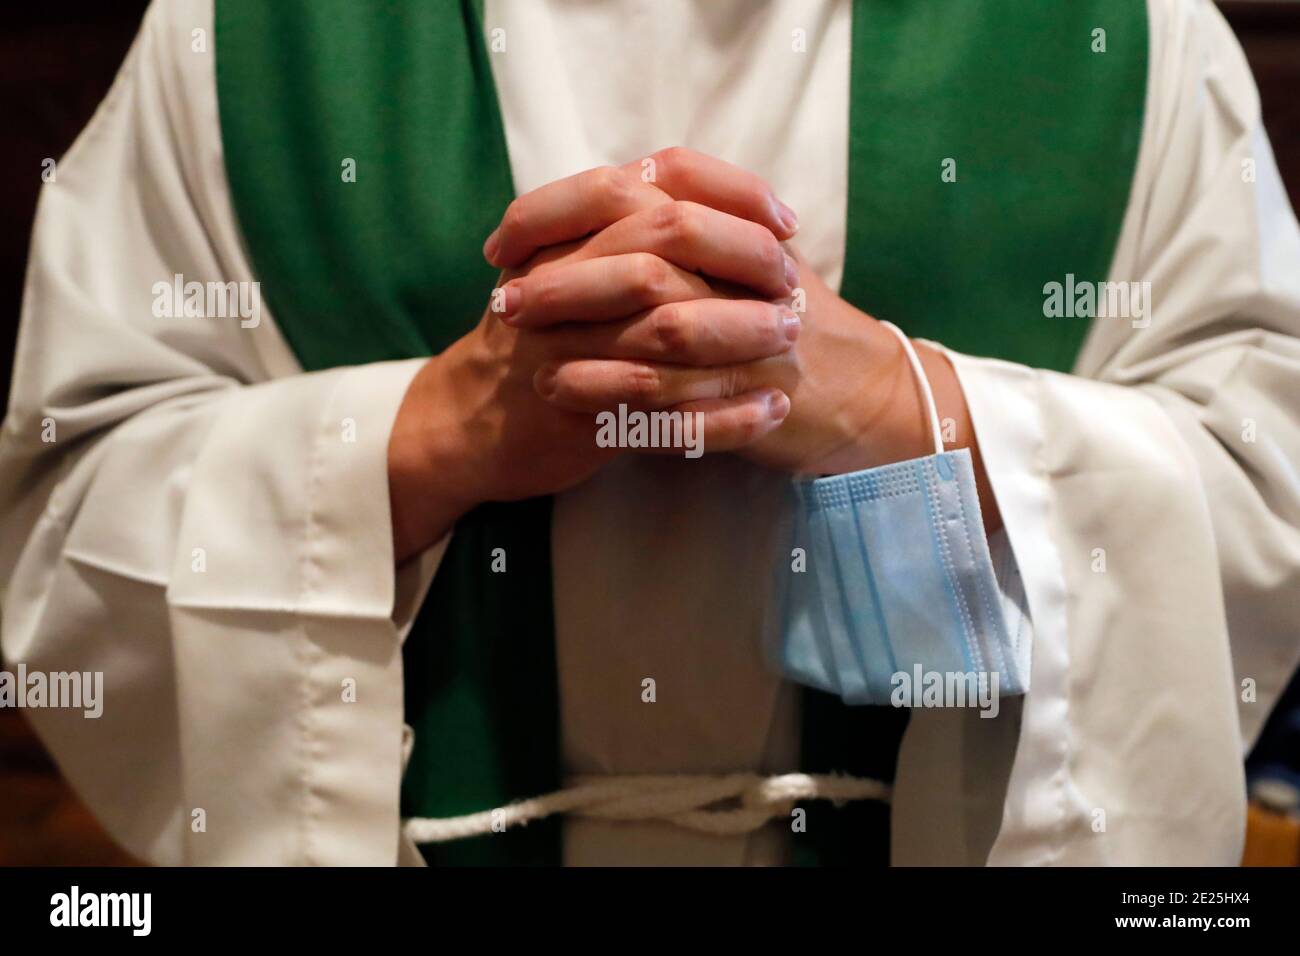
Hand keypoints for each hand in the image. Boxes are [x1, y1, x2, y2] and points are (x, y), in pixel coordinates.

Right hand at [389, 155, 799, 559]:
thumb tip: (712, 193)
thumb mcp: (560, 262)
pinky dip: (725, 417)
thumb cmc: (536, 334)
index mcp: (562, 236)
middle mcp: (560, 282)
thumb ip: (618, 226)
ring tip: (791, 339)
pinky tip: (770, 411)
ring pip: (668, 334)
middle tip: (793, 284)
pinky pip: (664, 418)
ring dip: (741, 335)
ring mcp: (566, 352)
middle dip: (742, 260)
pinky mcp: (578, 418)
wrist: (470, 421)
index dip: (729, 194)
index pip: (651, 181)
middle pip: (663, 247)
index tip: (784, 221)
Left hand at [503, 148, 999, 526]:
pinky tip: (571, 402)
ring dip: (584, 345)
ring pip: (659, 330)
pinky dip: (619, 399)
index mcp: (738, 226)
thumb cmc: (783, 318)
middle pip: (647, 253)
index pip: (654, 184)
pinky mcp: (758, 394)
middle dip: (566, 279)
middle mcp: (748, 272)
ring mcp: (754, 334)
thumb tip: (609, 185)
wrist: (861, 390)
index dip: (571, 208)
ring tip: (526, 359)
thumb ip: (690, 214)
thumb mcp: (744, 253)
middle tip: (506, 302)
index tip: (508, 239)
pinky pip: (681, 398)